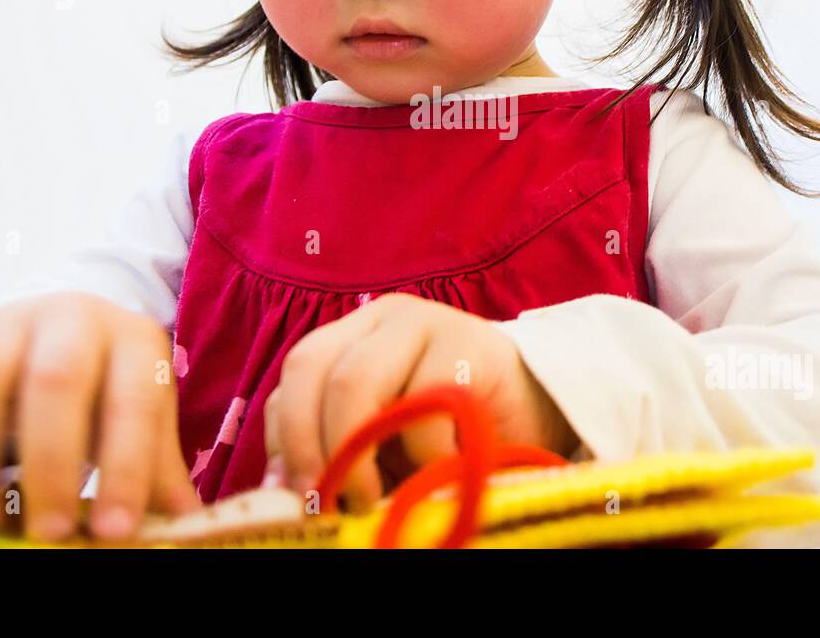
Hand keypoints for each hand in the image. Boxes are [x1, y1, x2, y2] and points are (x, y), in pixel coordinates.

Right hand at [0, 291, 201, 541]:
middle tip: (49, 532)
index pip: (133, 400)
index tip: (114, 530)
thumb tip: (184, 522)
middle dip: (51, 463)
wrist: (57, 327)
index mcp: (131, 337)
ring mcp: (2, 324)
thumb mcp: (142, 414)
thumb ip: (156, 465)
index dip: (125, 468)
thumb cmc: (107, 385)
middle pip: (57, 380)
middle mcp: (69, 319)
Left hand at [262, 292, 578, 511]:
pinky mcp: (471, 346)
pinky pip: (423, 405)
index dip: (287, 438)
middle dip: (309, 443)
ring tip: (375, 501)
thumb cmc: (452, 434)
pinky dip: (423, 456)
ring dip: (355, 454)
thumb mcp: (382, 443)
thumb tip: (278, 489)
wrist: (542, 410)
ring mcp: (427, 323)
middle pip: (311, 367)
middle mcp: (380, 318)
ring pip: (354, 382)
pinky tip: (440, 475)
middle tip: (332, 501)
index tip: (304, 497)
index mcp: (350, 336)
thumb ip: (331, 452)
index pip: (294, 375)